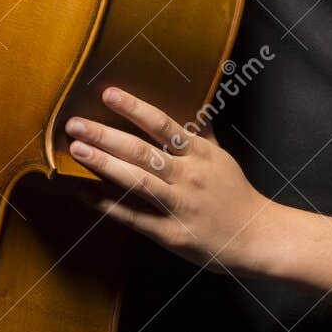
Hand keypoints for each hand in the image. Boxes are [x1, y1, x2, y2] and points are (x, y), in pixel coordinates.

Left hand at [64, 85, 278, 276]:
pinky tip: (83, 192)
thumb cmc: (234, 193)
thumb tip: (194, 101)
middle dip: (106, 136)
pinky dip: (107, 204)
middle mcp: (188, 176)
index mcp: (200, 154)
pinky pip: (133, 217)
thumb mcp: (221, 156)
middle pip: (142, 151)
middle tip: (74, 123)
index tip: (108, 94)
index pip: (163, 125)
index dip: (134, 108)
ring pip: (137, 181)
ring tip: (76, 150)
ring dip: (104, 164)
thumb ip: (201, 131)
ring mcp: (178, 205)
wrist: (256, 237)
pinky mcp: (170, 233)